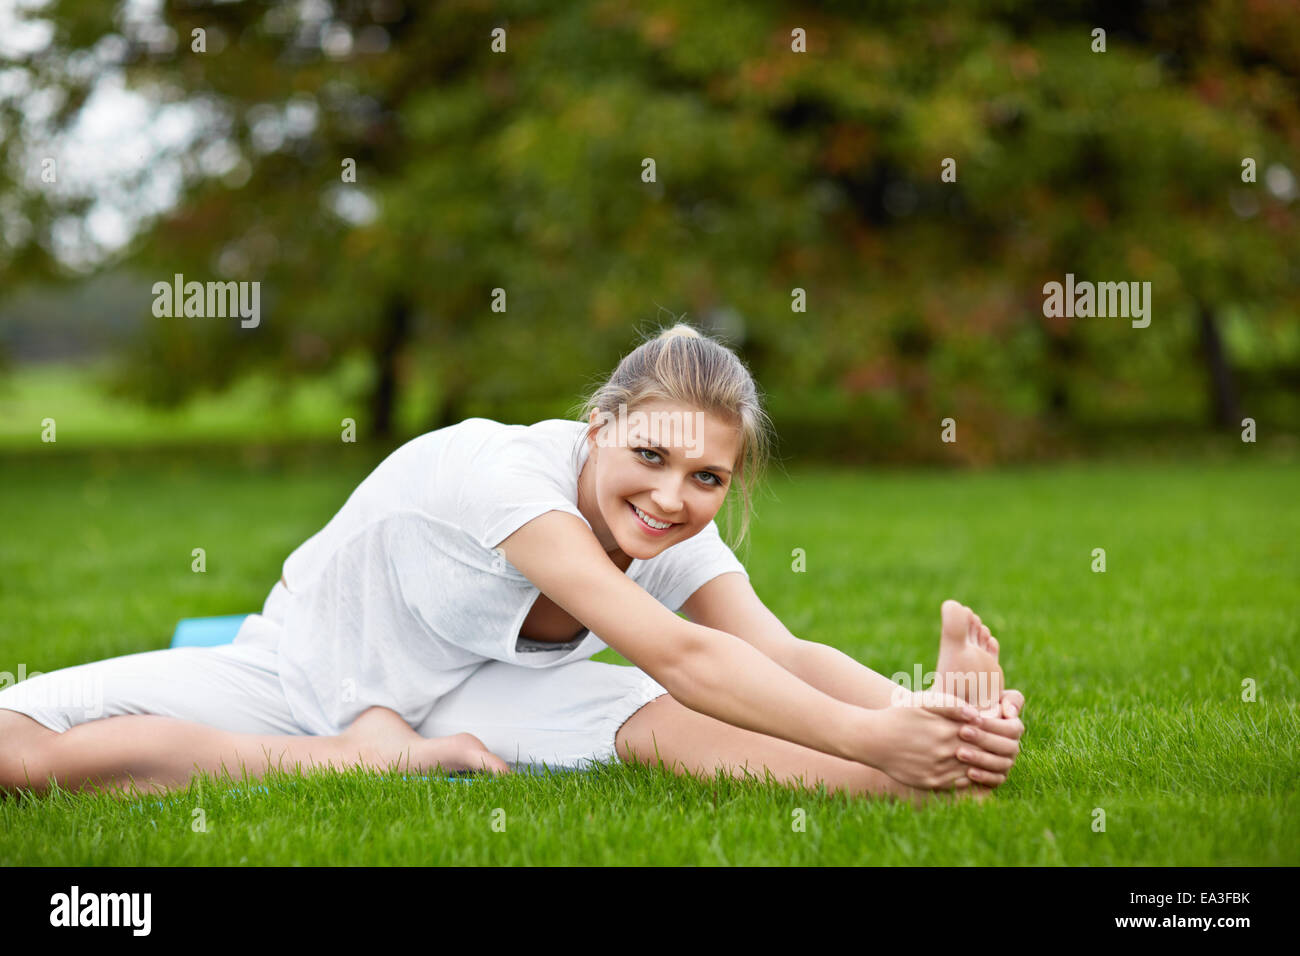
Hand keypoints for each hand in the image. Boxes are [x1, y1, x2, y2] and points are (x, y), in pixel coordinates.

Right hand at [861, 690, 1003, 790]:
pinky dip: (966, 778)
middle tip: (992, 746)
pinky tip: (965, 769)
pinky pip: (957, 784)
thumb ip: (951, 704)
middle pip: (978, 754)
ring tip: (981, 757)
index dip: (988, 732)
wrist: (873, 740)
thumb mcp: (923, 702)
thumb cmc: (899, 716)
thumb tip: (977, 714)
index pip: (981, 734)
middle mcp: (945, 753)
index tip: (989, 728)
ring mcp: (938, 770)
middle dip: (987, 750)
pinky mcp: (931, 783)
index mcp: (946, 731)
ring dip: (979, 765)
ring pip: (971, 771)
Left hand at [966, 688, 1025, 791]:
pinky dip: (984, 776)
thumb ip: (1002, 698)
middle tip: (962, 733)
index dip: (995, 724)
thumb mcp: (979, 696)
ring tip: (960, 752)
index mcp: (1011, 725)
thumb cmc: (964, 707)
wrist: (946, 730)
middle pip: (1007, 745)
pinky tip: (969, 772)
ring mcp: (1005, 761)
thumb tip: (1011, 713)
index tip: (973, 719)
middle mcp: (1011, 744)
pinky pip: (996, 780)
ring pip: (1001, 763)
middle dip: (984, 739)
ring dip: (981, 758)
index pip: (1013, 727)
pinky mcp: (997, 777)